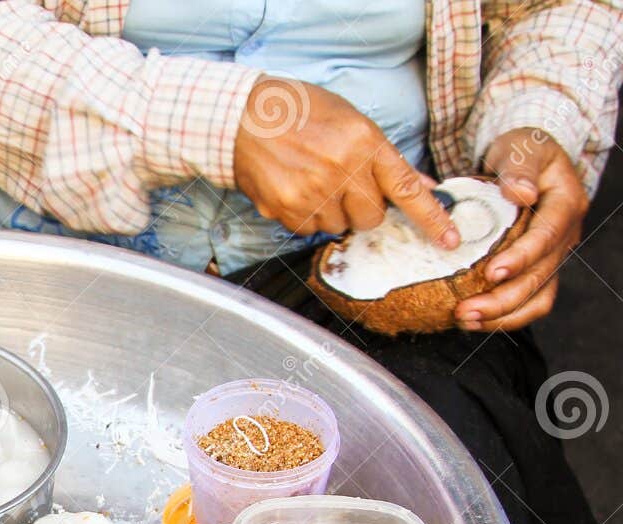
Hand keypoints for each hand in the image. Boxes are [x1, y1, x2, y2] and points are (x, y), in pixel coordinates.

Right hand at [233, 77, 457, 246]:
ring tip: (312, 182)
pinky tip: (295, 189)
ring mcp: (313, 193)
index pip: (407, 189)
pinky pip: (310, 230)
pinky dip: (306, 216)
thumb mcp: (351, 122)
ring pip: (340, 227)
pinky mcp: (287, 210)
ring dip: (333, 212)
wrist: (244, 117)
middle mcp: (342, 170)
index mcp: (365, 143)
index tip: (450, 240)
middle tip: (345, 186)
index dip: (432, 218)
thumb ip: (384, 158)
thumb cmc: (301, 112)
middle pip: (372, 217)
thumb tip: (420, 185)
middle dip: (364, 208)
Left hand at [455, 129, 586, 330]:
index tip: (493, 272)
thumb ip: (519, 169)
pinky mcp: (537, 269)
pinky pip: (529, 302)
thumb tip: (521, 193)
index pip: (548, 235)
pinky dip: (504, 316)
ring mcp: (552, 255)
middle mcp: (565, 234)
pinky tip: (474, 321)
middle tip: (466, 309)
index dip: (523, 257)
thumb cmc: (522, 151)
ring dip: (503, 315)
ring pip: (537, 296)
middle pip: (542, 275)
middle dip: (504, 298)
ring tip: (466, 320)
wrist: (524, 161)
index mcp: (565, 203)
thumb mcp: (520, 148)